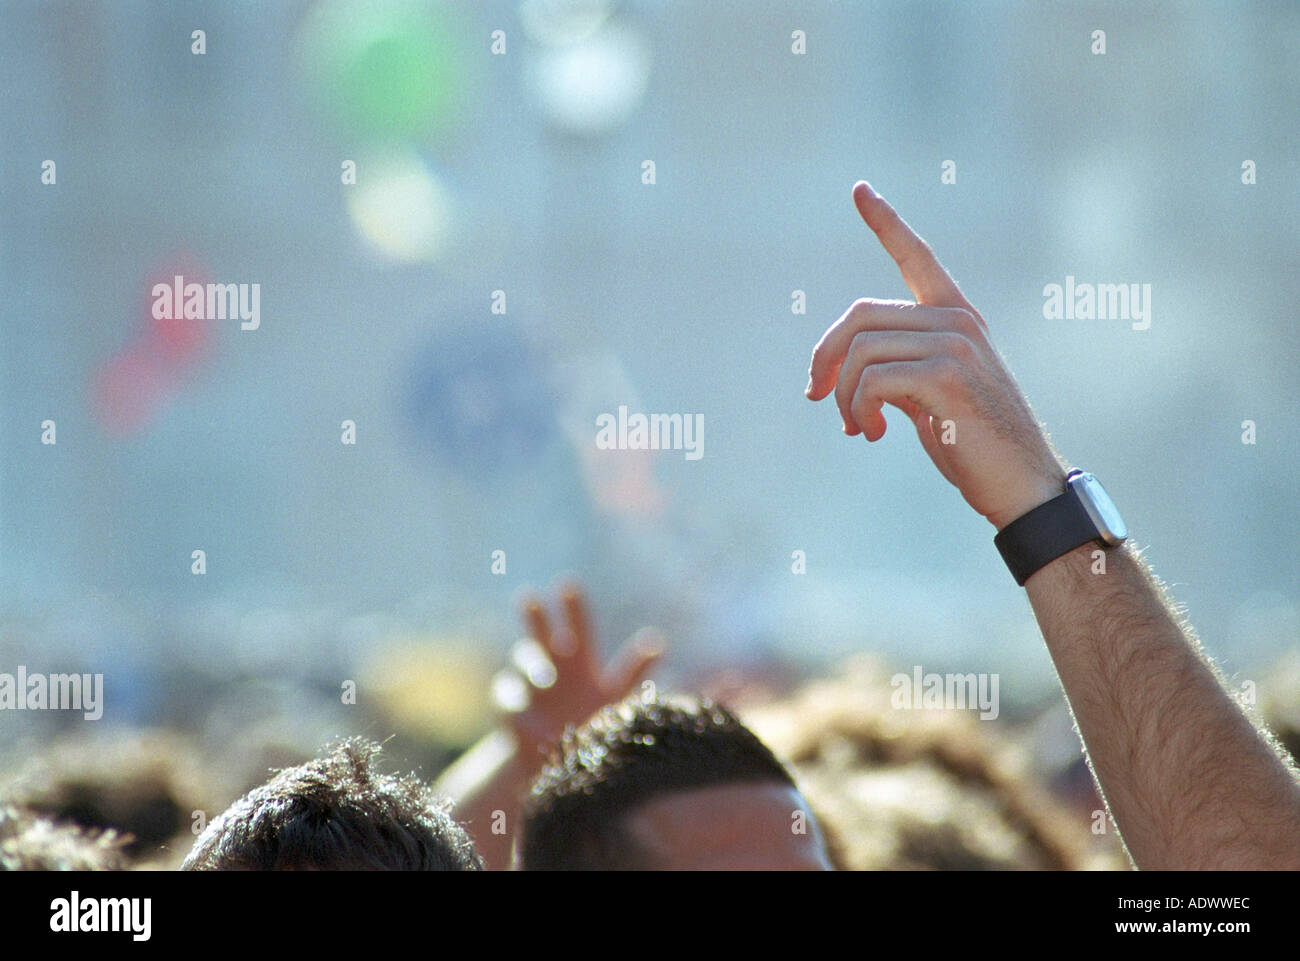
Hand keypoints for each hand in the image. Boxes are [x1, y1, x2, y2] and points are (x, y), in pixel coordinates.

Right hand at [496, 581, 664, 763]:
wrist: (562, 763)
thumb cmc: (597, 724)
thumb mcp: (620, 697)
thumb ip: (636, 670)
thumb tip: (659, 643)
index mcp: (580, 660)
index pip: (577, 626)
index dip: (573, 606)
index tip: (567, 585)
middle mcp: (551, 665)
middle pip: (541, 632)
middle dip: (535, 615)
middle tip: (530, 598)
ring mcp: (528, 685)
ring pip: (522, 657)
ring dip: (531, 662)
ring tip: (546, 677)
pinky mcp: (510, 707)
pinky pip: (509, 697)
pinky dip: (519, 703)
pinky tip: (532, 721)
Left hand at [805, 181, 1065, 529]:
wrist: (1021, 485)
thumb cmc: (974, 445)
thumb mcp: (930, 397)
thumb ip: (897, 370)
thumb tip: (843, 377)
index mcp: (956, 317)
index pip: (917, 256)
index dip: (886, 222)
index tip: (859, 189)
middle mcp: (957, 319)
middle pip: (858, 317)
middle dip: (824, 359)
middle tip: (816, 397)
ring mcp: (955, 342)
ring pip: (859, 353)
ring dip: (843, 398)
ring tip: (858, 428)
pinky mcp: (947, 374)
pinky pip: (871, 380)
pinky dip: (858, 410)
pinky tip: (873, 434)